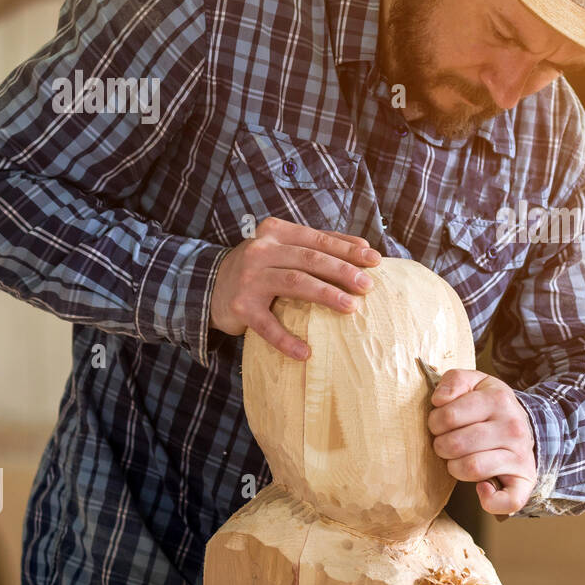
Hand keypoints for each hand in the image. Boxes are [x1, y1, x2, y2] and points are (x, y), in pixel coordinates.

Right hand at [209, 216, 379, 359]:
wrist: (210, 286)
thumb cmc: (261, 267)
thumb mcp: (284, 248)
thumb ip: (319, 245)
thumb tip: (364, 249)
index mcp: (276, 232)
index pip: (317, 239)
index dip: (347, 250)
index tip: (375, 261)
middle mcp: (261, 250)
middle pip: (309, 259)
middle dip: (342, 271)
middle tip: (367, 285)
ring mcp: (249, 278)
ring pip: (294, 283)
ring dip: (325, 295)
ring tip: (351, 307)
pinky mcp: (240, 307)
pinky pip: (267, 325)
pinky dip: (286, 340)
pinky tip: (306, 352)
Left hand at [427, 369, 536, 515]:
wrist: (528, 426)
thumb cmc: (492, 406)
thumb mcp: (476, 382)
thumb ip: (454, 380)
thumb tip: (439, 400)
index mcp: (498, 400)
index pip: (449, 415)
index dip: (435, 422)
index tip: (440, 424)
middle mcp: (512, 427)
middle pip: (456, 444)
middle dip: (441, 446)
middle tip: (446, 442)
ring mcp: (520, 455)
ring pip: (472, 468)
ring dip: (455, 467)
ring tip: (457, 459)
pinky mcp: (525, 480)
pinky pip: (509, 500)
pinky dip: (490, 501)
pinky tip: (482, 488)